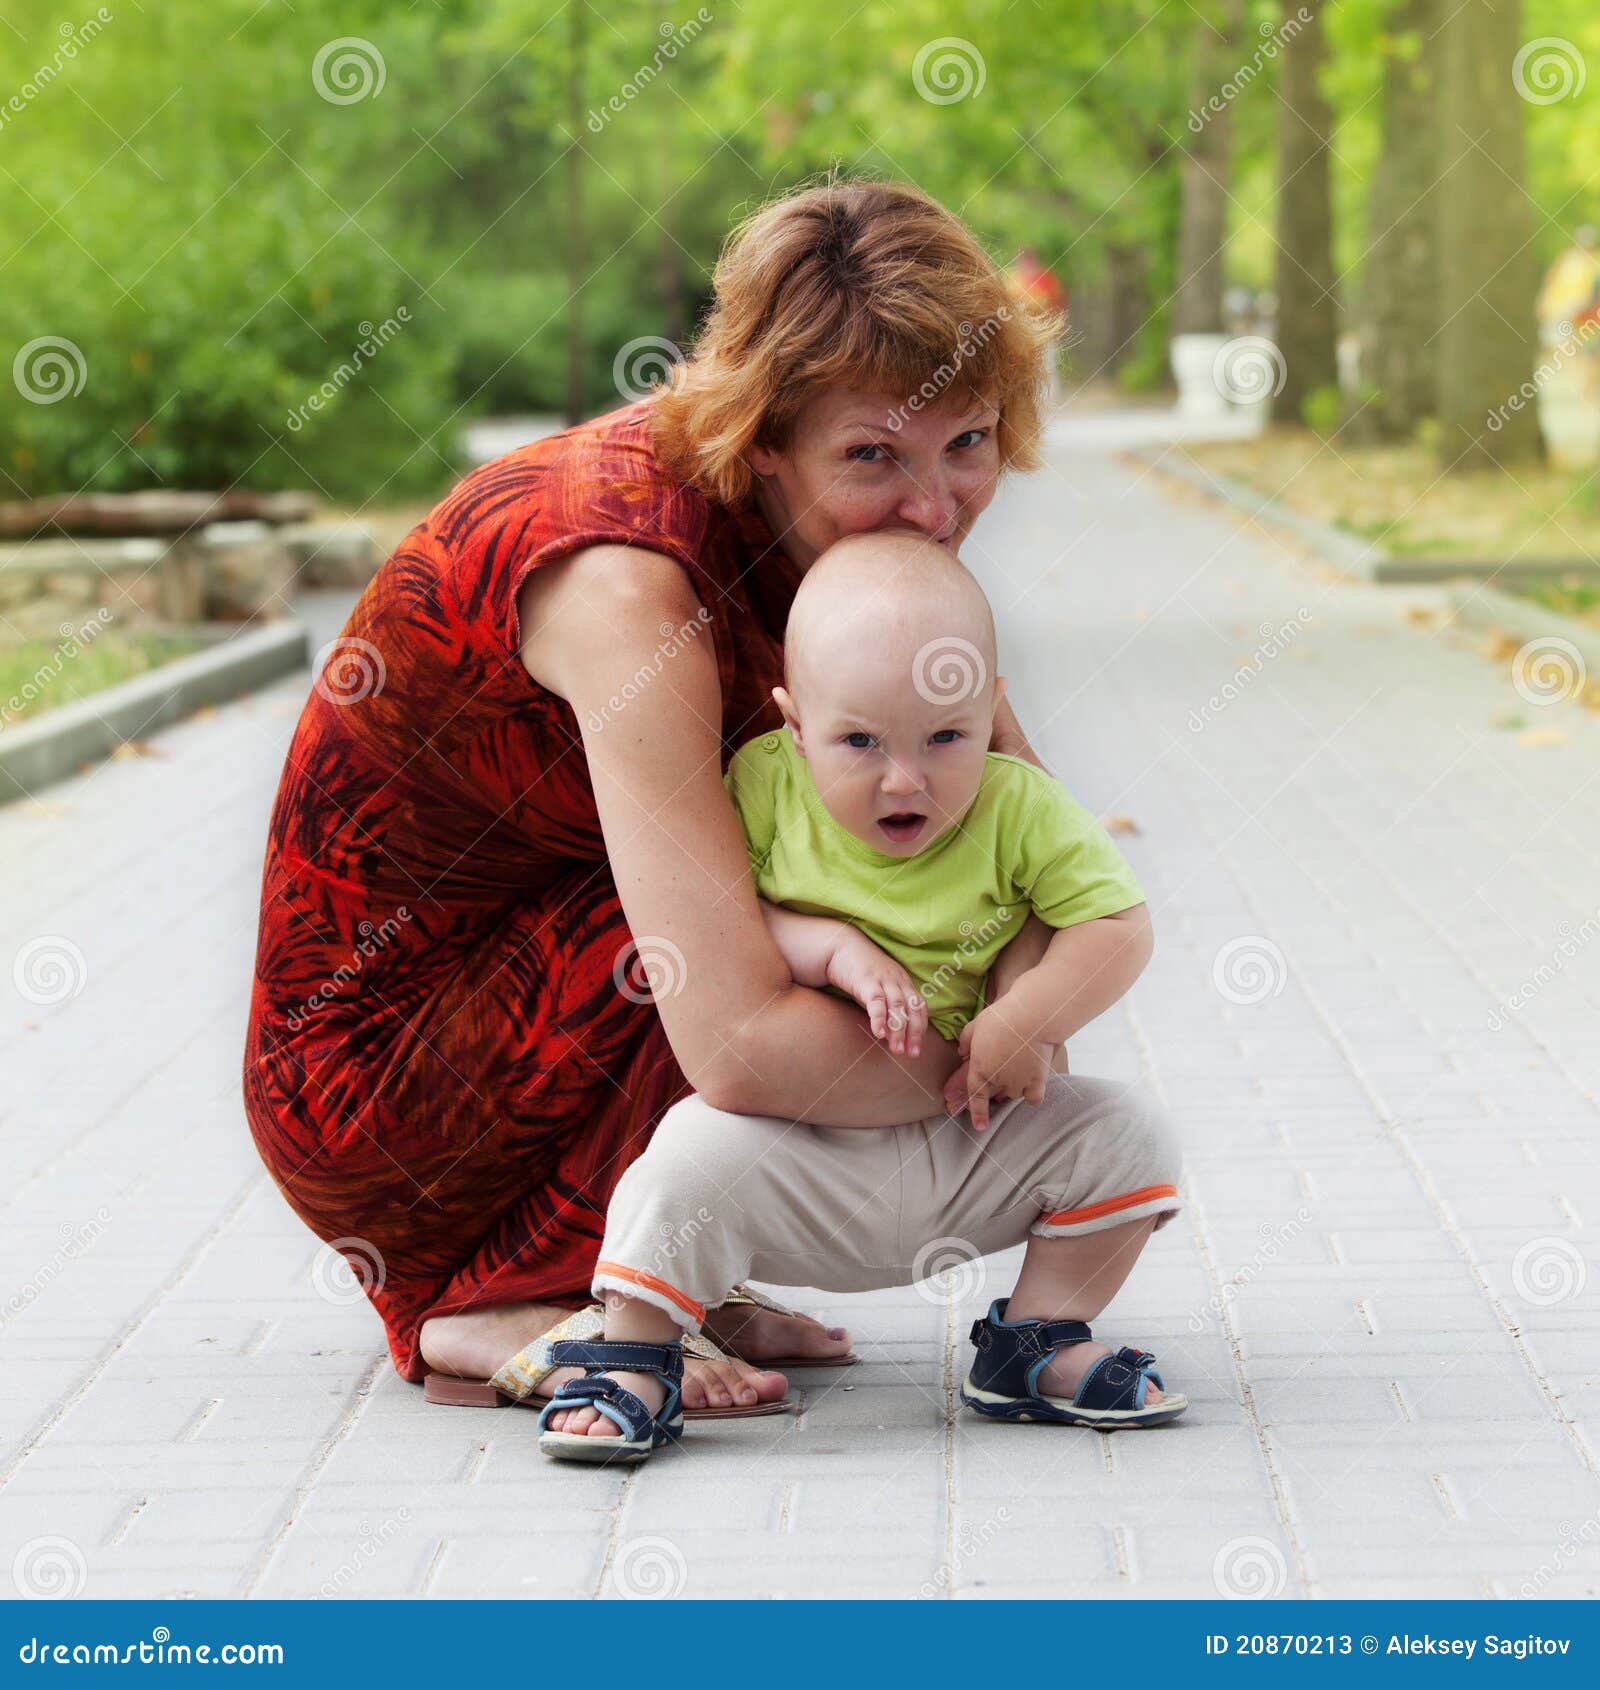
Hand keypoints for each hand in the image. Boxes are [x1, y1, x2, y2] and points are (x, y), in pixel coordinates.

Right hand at [826, 931, 928, 1057]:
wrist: (839, 945)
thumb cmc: (858, 970)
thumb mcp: (877, 988)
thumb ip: (885, 1006)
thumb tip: (890, 1033)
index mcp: (903, 982)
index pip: (919, 1007)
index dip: (920, 1028)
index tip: (916, 1048)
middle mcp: (897, 980)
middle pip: (912, 1008)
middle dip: (914, 1033)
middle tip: (912, 1053)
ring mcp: (883, 979)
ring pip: (897, 1007)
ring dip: (899, 1030)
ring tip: (896, 1050)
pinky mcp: (867, 980)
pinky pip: (876, 1001)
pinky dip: (879, 1018)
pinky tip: (878, 1034)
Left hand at [945, 1003, 1055, 1130]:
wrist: (1032, 1018)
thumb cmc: (1001, 1019)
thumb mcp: (974, 1026)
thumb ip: (965, 1042)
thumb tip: (962, 1053)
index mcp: (980, 1070)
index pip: (975, 1097)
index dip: (977, 1113)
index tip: (980, 1126)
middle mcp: (999, 1081)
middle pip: (994, 1093)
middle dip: (993, 1089)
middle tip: (999, 1071)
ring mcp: (1019, 1082)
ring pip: (1013, 1094)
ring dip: (1011, 1088)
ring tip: (1016, 1069)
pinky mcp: (1038, 1080)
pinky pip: (1033, 1097)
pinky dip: (1032, 1094)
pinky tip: (1032, 1085)